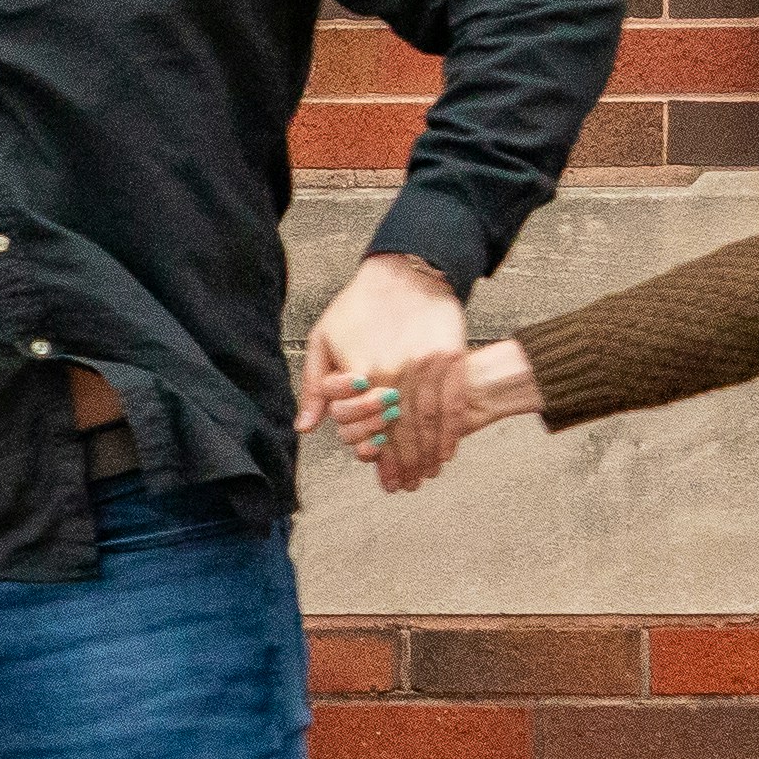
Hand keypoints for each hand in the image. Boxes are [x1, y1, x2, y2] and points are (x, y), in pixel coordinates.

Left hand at [297, 252, 476, 493]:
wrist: (404, 273)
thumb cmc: (360, 305)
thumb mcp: (324, 340)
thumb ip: (315, 388)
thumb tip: (306, 426)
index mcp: (362, 373)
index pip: (370, 427)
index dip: (377, 456)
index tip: (380, 473)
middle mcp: (396, 373)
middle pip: (401, 432)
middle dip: (403, 464)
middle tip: (404, 485)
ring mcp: (428, 366)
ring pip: (428, 423)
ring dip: (427, 454)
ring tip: (425, 474)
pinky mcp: (451, 359)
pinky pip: (452, 405)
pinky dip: (450, 432)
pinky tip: (446, 451)